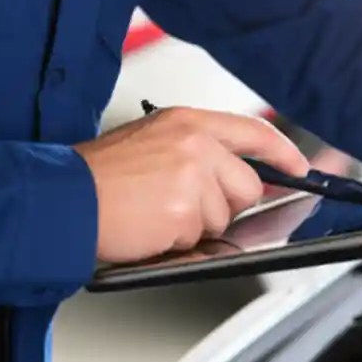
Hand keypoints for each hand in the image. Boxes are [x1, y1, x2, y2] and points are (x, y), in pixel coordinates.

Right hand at [75, 107, 309, 262]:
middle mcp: (195, 144)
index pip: (254, 131)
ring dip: (196, 224)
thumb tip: (246, 177)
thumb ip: (202, 152)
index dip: (283, 153)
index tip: (299, 168)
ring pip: (224, 216)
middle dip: (224, 204)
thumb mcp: (154, 142)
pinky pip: (202, 238)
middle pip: (248, 186)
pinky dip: (179, 240)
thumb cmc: (100, 176)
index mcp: (188, 121)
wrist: (62, 198)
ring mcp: (192, 177)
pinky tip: (151, 225)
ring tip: (157, 211)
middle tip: (180, 202)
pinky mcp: (184, 211)